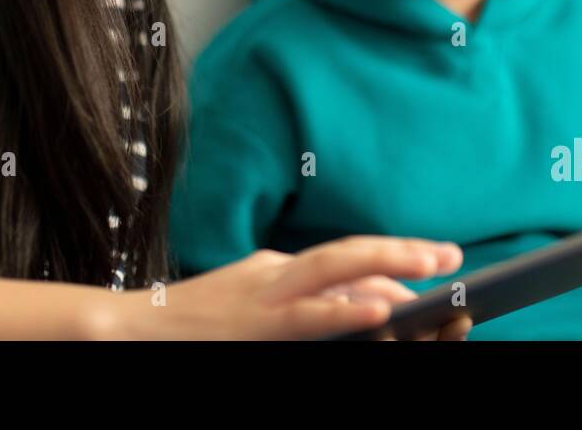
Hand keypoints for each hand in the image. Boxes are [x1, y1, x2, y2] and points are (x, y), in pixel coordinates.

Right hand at [109, 236, 462, 339]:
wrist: (131, 330)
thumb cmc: (193, 320)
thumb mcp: (251, 296)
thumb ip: (300, 294)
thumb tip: (358, 293)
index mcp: (278, 269)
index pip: (346, 257)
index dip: (393, 259)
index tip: (433, 265)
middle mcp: (276, 274)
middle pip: (350, 252)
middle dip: (403, 251)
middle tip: (450, 256)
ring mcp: (264, 295)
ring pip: (334, 268)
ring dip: (388, 265)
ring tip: (432, 270)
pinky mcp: (254, 323)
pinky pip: (307, 315)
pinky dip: (345, 307)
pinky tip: (381, 306)